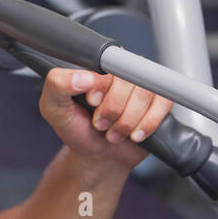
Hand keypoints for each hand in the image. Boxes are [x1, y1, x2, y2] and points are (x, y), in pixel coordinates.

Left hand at [39, 68, 173, 173]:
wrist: (97, 155)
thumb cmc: (77, 128)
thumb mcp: (54, 109)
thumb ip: (57, 86)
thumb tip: (82, 76)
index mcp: (97, 67)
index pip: (108, 64)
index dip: (102, 86)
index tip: (92, 102)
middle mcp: (122, 71)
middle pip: (129, 80)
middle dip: (112, 110)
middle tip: (99, 124)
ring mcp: (143, 85)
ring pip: (145, 93)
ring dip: (127, 121)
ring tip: (113, 132)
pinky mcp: (160, 100)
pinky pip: (163, 104)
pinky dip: (147, 124)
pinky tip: (134, 134)